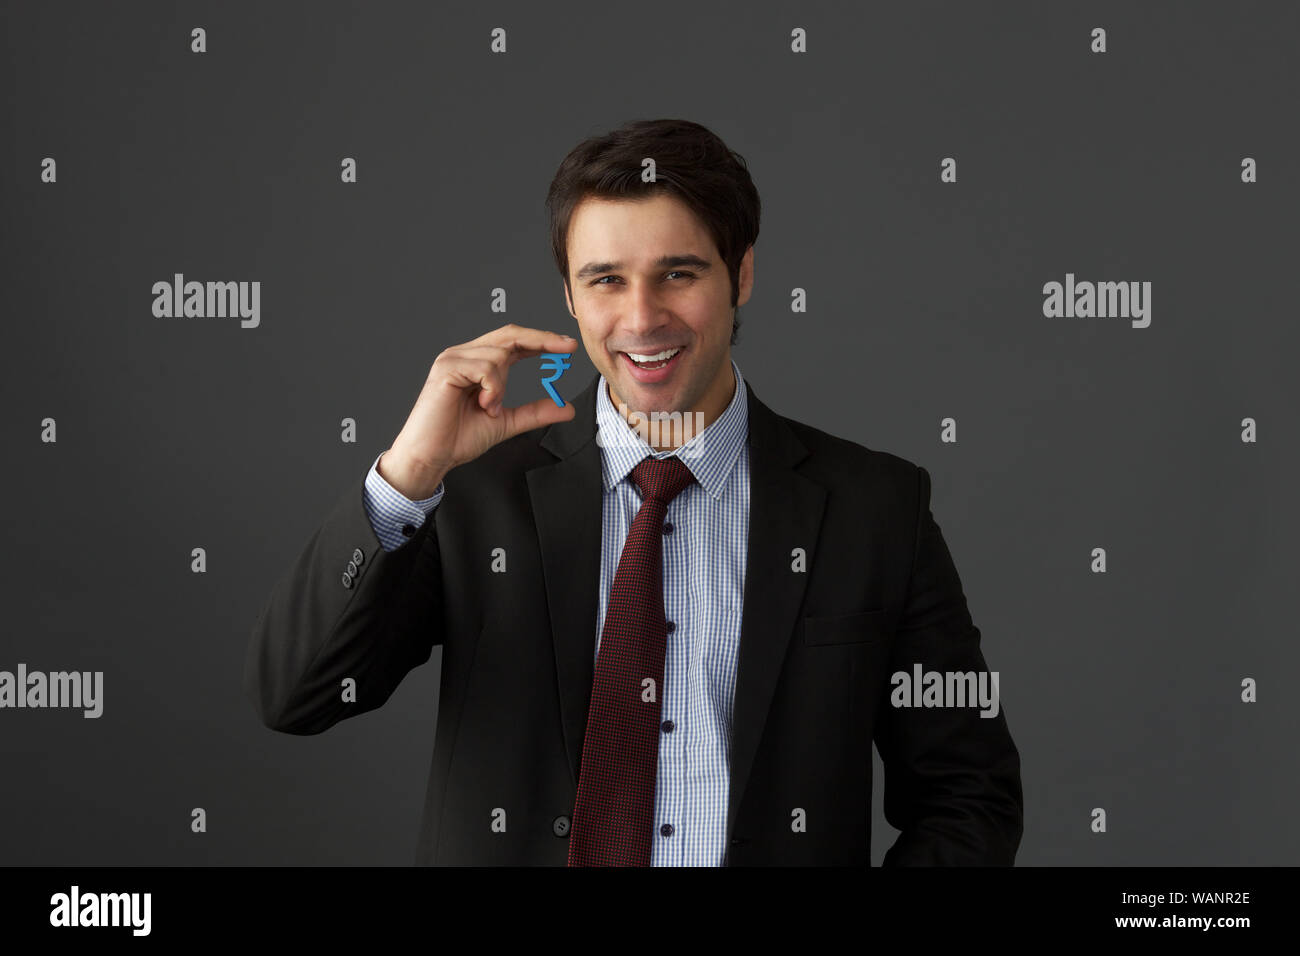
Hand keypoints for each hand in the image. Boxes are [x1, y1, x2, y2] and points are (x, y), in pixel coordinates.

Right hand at [379, 324, 578, 496]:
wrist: (431, 457)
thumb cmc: (457, 439)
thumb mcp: (506, 422)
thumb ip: (534, 412)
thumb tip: (565, 407)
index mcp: (477, 363)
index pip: (513, 341)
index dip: (540, 340)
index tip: (567, 346)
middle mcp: (464, 355)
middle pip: (509, 334)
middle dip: (540, 338)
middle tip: (565, 346)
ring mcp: (453, 359)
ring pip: (499, 354)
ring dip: (503, 385)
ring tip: (490, 408)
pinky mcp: (446, 369)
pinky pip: (485, 367)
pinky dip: (493, 388)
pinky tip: (484, 405)